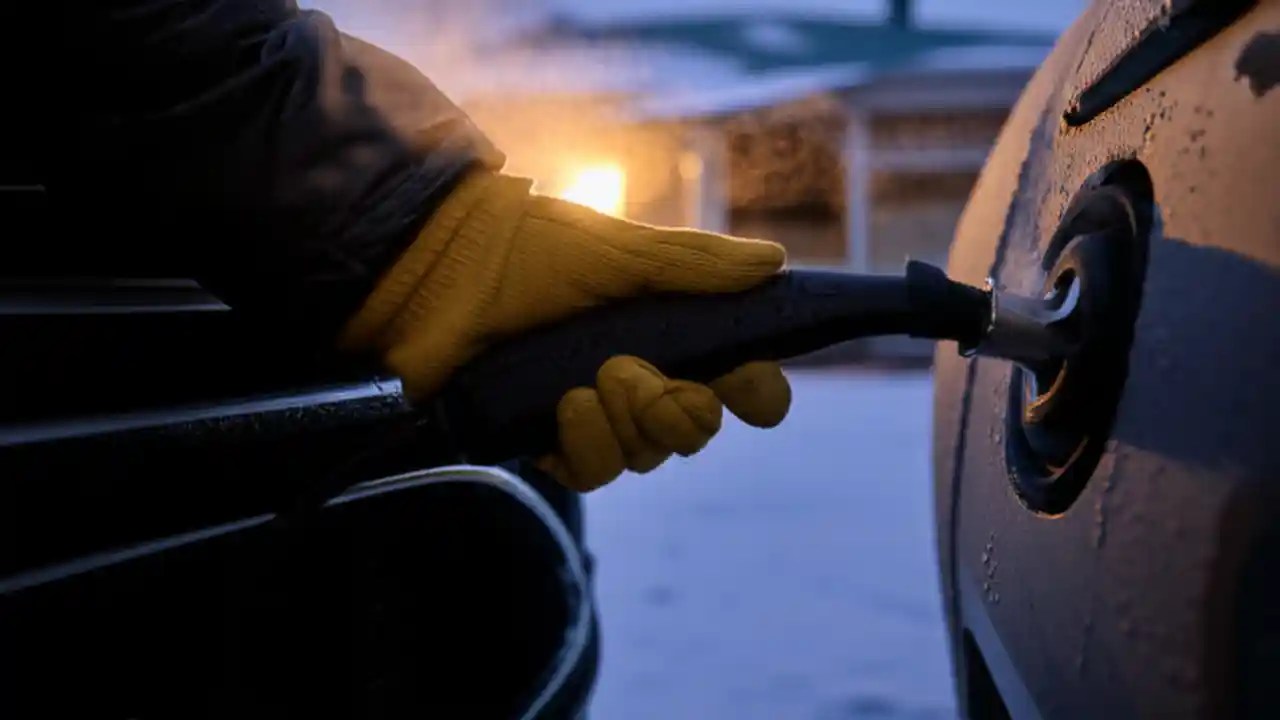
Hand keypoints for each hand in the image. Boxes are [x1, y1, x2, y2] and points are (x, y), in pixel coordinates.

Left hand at [341, 170, 791, 490]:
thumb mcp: (620, 249)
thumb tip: (772, 262)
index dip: (756, 391)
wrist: (441, 271)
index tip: (751, 383)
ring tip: (591, 378)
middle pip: (695, 430)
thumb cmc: (530, 248)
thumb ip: (695, 262)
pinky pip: (591, 472)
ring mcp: (592, 413)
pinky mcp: (545, 441)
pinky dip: (586, 442)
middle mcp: (636, 378)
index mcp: (665, 332)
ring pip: (645, 456)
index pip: (736, 380)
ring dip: (628, 423)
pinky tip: (565, 405)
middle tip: (637, 373)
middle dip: (681, 412)